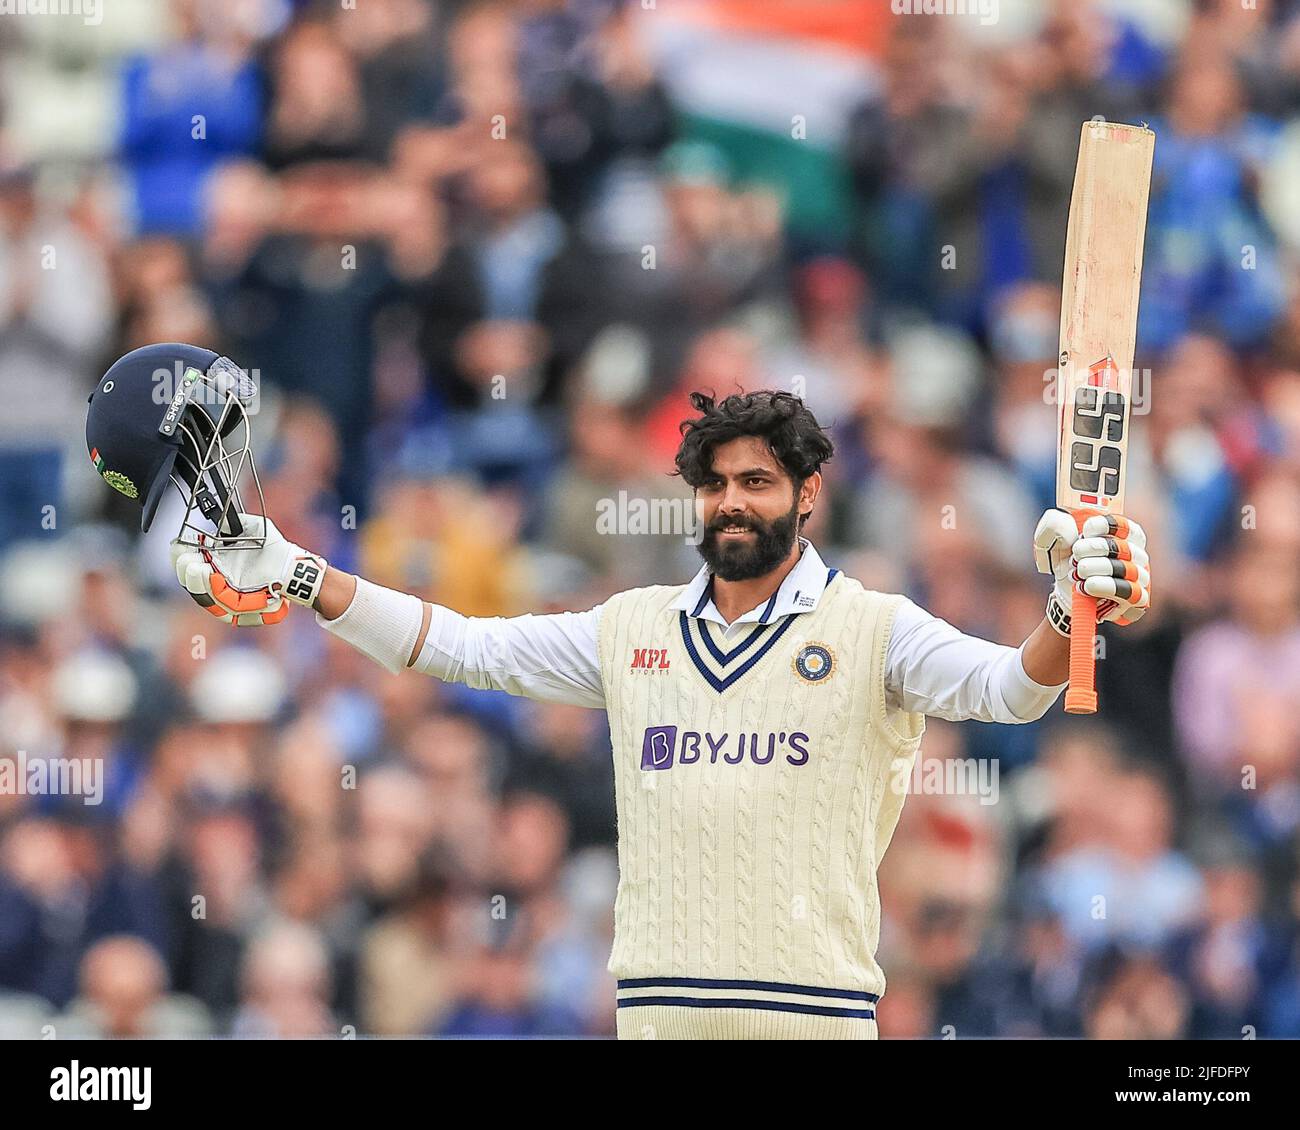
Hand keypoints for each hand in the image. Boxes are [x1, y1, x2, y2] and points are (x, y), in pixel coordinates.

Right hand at [171, 514, 326, 626]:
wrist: (293, 564)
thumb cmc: (275, 548)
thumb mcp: (256, 528)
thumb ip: (237, 522)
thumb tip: (220, 521)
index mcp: (217, 563)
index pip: (188, 562)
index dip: (179, 554)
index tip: (179, 544)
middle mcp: (219, 581)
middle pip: (190, 583)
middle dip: (184, 570)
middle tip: (189, 559)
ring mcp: (229, 597)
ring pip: (205, 597)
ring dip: (197, 583)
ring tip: (198, 567)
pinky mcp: (242, 608)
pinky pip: (225, 607)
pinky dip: (217, 593)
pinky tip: (216, 578)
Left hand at [1033, 508, 1150, 625]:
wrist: (1068, 593)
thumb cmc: (1070, 562)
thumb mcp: (1057, 541)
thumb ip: (1055, 525)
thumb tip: (1061, 519)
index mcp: (1125, 534)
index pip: (1122, 524)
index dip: (1101, 526)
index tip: (1084, 532)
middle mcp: (1137, 553)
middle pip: (1120, 546)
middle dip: (1090, 549)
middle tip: (1075, 556)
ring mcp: (1140, 575)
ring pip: (1122, 568)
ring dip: (1092, 568)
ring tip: (1077, 572)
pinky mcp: (1137, 596)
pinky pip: (1125, 590)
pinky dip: (1101, 586)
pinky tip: (1085, 586)